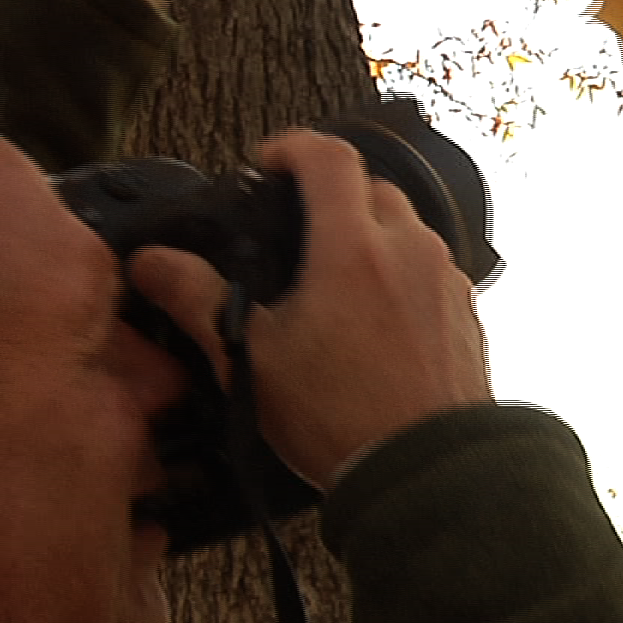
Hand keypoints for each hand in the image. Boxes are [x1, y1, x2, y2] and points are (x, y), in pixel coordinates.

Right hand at [129, 130, 493, 487]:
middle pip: (371, 188)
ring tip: (333, 283)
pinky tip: (375, 323)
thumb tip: (154, 264)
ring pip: (407, 230)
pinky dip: (402, 278)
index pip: (328, 156)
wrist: (426, 475)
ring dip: (371, 238)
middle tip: (296, 230)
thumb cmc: (343, 421)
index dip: (292, 147)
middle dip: (332, 196)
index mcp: (353, 247)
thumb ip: (200, 300)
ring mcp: (446, 281)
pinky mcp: (467, 314)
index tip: (270, 163)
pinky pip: (432, 273)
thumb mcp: (253, 361)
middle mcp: (409, 250)